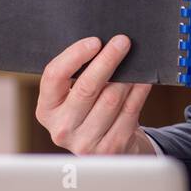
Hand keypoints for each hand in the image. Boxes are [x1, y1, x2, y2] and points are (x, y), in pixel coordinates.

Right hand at [35, 35, 155, 154]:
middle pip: (86, 87)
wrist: (108, 149)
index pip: (54, 76)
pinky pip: (129, 111)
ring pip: (111, 98)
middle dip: (107, 60)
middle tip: (122, 42)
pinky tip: (144, 80)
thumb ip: (79, 75)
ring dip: (126, 76)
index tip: (95, 41)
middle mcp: (61, 128)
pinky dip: (139, 92)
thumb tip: (104, 45)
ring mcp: (85, 142)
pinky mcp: (110, 147)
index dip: (75, 55)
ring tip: (135, 61)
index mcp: (46, 110)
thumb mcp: (73, 97)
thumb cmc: (90, 112)